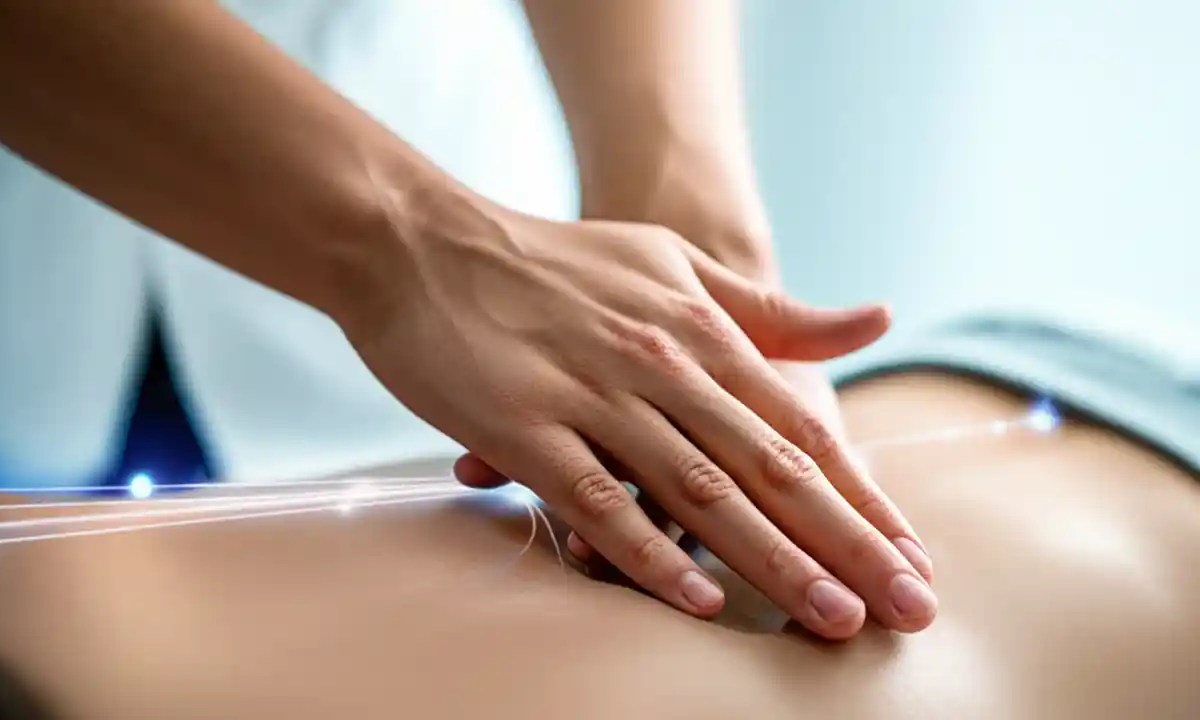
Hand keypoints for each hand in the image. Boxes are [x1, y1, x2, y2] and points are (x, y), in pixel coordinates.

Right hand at [345, 198, 934, 637]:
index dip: (862, 497)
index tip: (913, 554)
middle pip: (771, 467)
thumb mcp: (672, 262)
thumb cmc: (556, 259)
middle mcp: (661, 365)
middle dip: (847, 543)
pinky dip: (649, 551)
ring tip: (833, 618)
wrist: (426, 241)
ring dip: (773, 559)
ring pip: (701, 491)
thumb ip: (766, 308)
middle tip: (908, 609)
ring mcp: (594, 397)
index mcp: (700, 329)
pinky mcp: (525, 428)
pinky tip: (698, 599)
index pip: (800, 426)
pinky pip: (596, 499)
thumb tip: (873, 320)